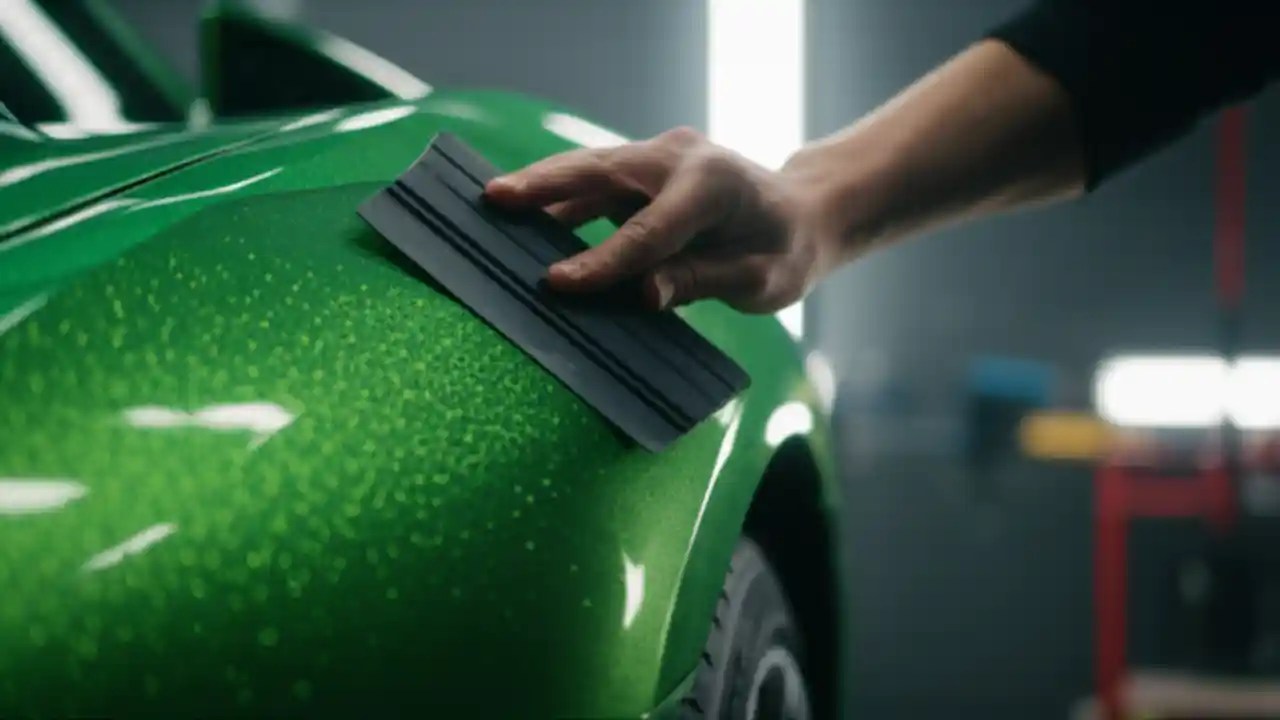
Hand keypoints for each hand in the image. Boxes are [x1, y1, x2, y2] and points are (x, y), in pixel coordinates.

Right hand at [483, 127, 838, 312]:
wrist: (800, 215)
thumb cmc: (784, 254)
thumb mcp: (761, 281)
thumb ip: (703, 282)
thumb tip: (644, 295)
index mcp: (714, 186)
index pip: (649, 230)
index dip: (602, 261)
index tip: (557, 284)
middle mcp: (682, 158)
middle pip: (604, 172)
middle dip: (547, 186)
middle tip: (494, 198)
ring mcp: (661, 158)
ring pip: (592, 169)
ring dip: (543, 185)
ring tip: (493, 202)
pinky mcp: (646, 169)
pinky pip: (596, 182)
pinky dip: (560, 197)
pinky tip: (524, 215)